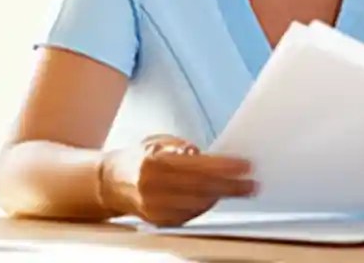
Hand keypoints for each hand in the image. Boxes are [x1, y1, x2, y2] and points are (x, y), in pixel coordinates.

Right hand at [100, 134, 255, 226]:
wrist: (111, 183)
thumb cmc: (140, 158)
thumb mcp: (157, 142)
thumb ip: (180, 147)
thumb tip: (201, 154)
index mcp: (153, 163)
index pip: (196, 166)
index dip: (224, 166)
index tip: (245, 165)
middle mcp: (153, 188)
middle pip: (201, 188)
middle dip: (231, 186)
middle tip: (252, 184)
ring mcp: (154, 207)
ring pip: (197, 204)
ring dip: (222, 196)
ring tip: (240, 189)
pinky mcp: (157, 221)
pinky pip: (189, 215)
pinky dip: (206, 206)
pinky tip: (218, 197)